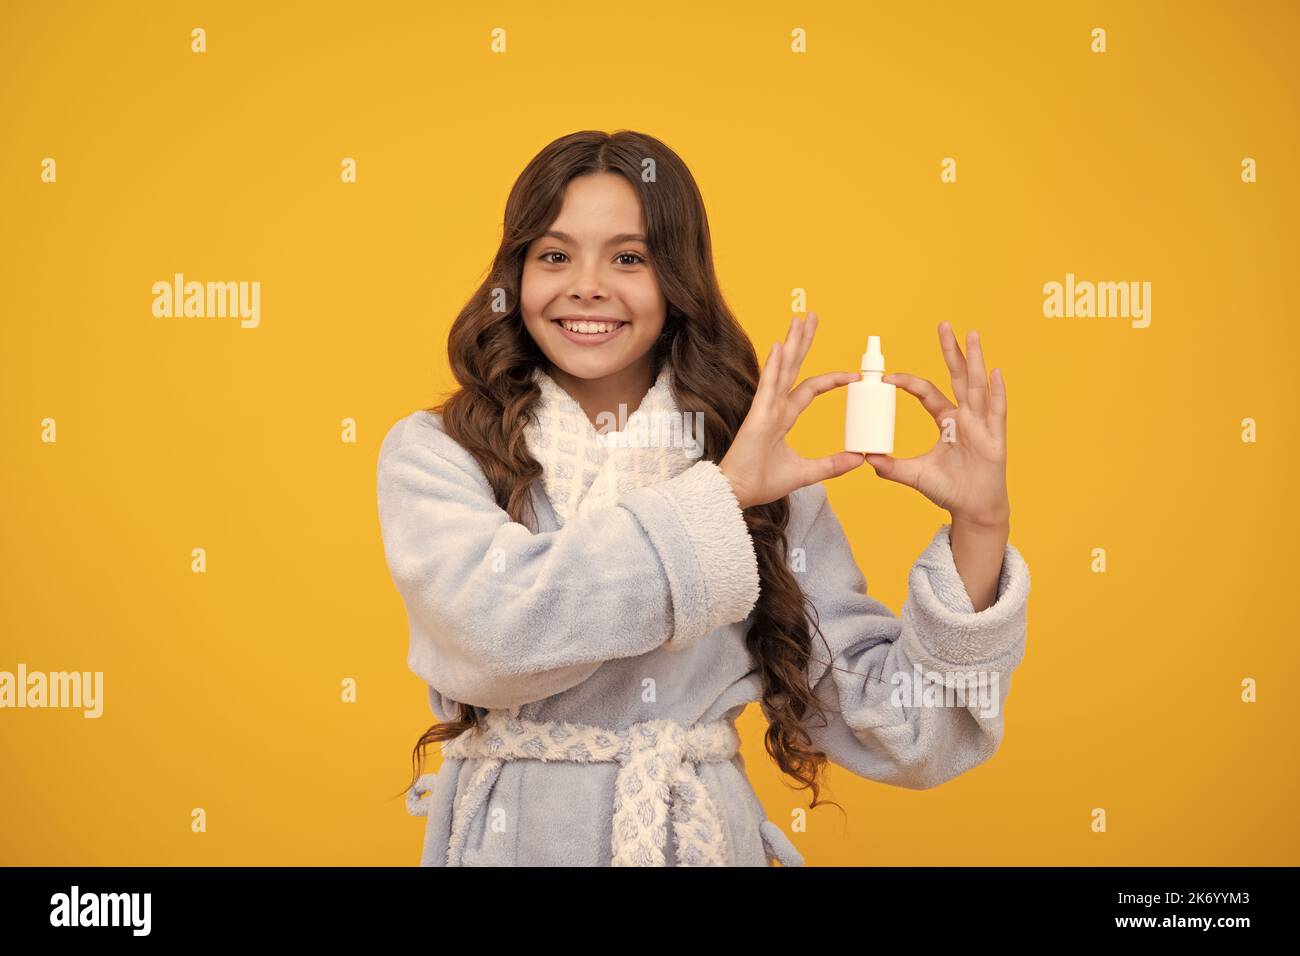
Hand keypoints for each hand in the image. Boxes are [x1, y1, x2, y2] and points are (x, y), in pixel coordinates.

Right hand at [719, 312, 866, 509]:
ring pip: (781, 369)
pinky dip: (773, 366)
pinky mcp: (757, 417)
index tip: (853, 375)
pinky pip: (767, 387)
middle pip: (793, 367)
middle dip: (802, 341)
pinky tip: (778, 347)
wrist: (738, 493)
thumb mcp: (806, 472)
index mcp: (783, 417)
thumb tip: (859, 458)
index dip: (831, 380)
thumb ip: (832, 465)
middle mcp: (774, 407)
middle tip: (812, 317)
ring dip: (790, 343)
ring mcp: (764, 409)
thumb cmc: (762, 482)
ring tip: (799, 319)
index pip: (810, 389)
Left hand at [864, 321, 1010, 528]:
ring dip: (974, 360)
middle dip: (951, 351)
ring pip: (977, 386)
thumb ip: (891, 467)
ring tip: (972, 334)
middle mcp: (965, 416)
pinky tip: (995, 372)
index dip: (907, 382)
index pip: (926, 392)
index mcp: (947, 420)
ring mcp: (982, 425)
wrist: (973, 510)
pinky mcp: (995, 438)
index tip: (887, 377)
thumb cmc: (947, 490)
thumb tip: (865, 459)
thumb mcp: (914, 475)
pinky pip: (996, 411)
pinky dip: (997, 392)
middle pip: (957, 377)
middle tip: (943, 324)